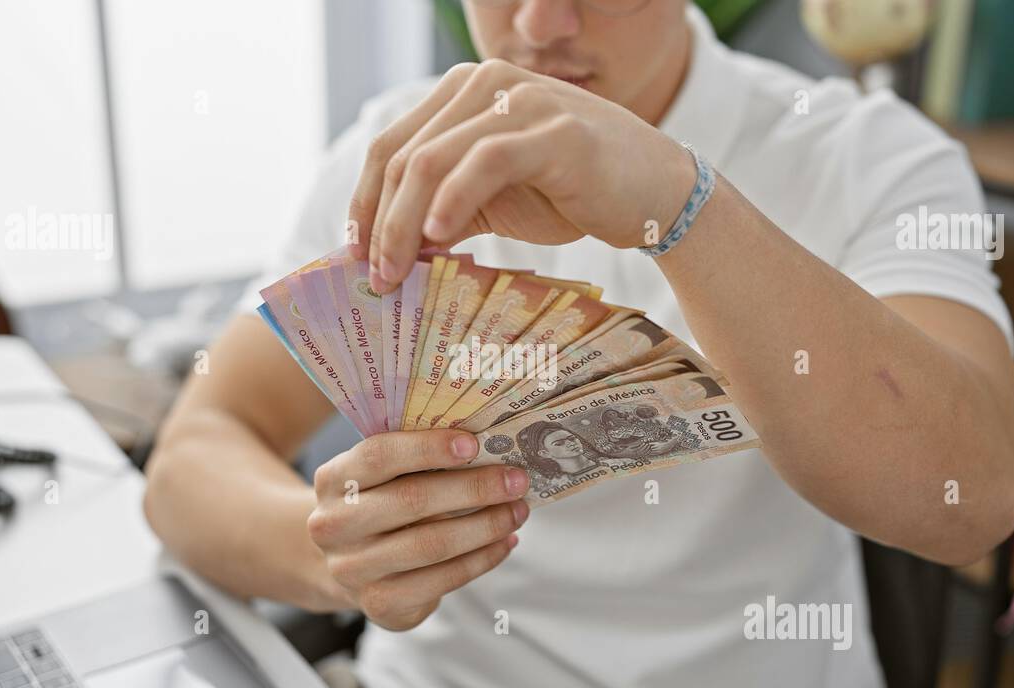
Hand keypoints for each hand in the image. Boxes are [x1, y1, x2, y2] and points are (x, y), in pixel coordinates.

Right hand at [307, 429, 529, 630]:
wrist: (346, 565)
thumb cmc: (379, 507)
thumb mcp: (381, 478)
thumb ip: (417, 460)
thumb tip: (489, 446)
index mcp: (334, 480)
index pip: (379, 456)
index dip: (428, 448)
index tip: (474, 443)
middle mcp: (334, 525)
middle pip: (411, 500)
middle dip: (474, 488)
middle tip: (516, 480)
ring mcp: (353, 570)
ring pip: (431, 544)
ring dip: (485, 526)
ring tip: (517, 511)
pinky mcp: (379, 605)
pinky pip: (441, 580)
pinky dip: (481, 559)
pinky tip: (505, 543)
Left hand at [349, 59, 697, 292]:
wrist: (658, 192)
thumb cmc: (575, 194)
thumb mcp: (495, 201)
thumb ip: (445, 209)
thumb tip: (390, 251)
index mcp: (466, 93)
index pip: (394, 145)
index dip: (366, 201)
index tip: (355, 253)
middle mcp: (486, 84)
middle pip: (405, 156)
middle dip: (379, 222)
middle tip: (374, 277)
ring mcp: (520, 102)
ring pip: (433, 162)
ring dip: (403, 223)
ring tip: (396, 272)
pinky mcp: (553, 132)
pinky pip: (485, 163)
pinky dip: (452, 201)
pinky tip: (438, 239)